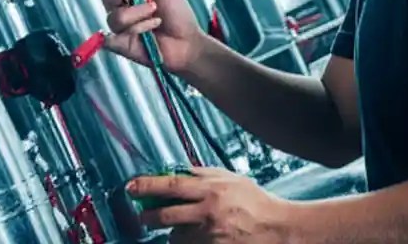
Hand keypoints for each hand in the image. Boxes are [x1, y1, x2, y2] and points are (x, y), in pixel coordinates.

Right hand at [99, 0, 205, 73]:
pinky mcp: (121, 44)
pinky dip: (132, 32)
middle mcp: (121, 7)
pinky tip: (147, 32)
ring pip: (114, 16)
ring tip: (156, 17)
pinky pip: (114, 38)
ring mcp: (120, 27)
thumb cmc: (178, 16)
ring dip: (137, 14)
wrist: (188, 42)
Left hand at [128, 167, 293, 243]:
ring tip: (184, 228)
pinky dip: (187, 243)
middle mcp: (208, 212)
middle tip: (143, 217)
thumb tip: (178, 171)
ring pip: (175, 236)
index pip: (171, 186)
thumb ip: (204, 174)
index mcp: (212, 190)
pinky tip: (195, 238)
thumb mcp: (231, 179)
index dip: (147, 186)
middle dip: (149, 217)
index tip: (131, 187)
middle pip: (166, 216)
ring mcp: (210, 236)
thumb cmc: (255, 201)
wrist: (277, 229)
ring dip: (173, 233)